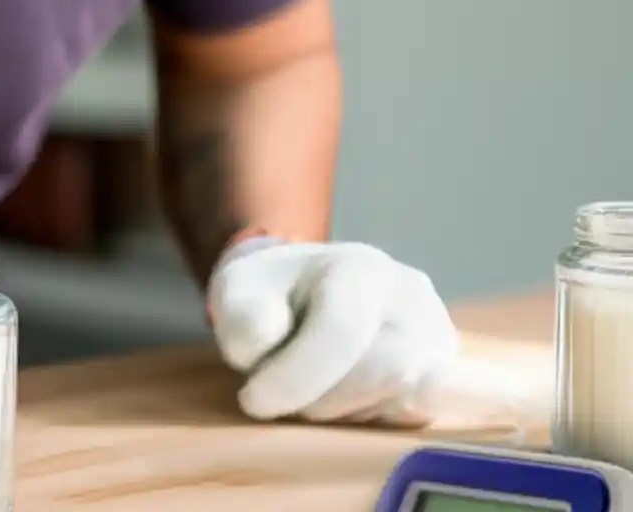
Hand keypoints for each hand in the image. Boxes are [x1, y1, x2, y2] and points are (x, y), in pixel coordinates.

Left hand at [207, 239, 459, 426]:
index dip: (296, 376)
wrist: (305, 291)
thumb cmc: (270, 295)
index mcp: (360, 266)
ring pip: (399, 398)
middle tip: (279, 393)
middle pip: (382, 371)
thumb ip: (242, 315)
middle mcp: (411, 294)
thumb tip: (266, 336)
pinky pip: (410, 413)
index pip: (342, 330)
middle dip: (319, 397)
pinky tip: (339, 392)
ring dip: (339, 408)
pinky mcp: (443, 370)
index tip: (253, 399)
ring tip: (309, 385)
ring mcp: (436, 332)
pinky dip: (366, 414)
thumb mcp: (238, 293)